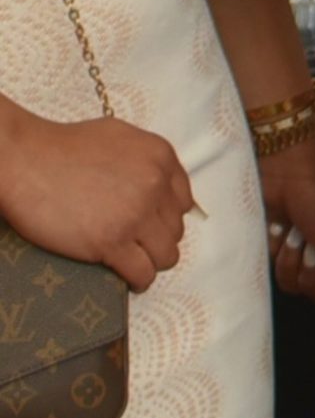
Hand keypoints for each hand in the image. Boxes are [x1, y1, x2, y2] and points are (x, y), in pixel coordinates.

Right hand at [0, 112, 194, 292]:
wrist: (28, 162)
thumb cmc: (64, 147)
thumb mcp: (120, 137)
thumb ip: (144, 159)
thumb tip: (155, 179)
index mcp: (161, 157)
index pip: (183, 201)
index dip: (167, 216)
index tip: (154, 225)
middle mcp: (155, 185)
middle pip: (175, 229)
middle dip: (159, 239)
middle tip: (139, 246)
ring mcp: (135, 215)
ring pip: (166, 254)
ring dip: (153, 261)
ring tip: (137, 264)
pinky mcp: (111, 242)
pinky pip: (142, 272)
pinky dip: (140, 280)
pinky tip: (131, 280)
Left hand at [260, 134, 314, 302]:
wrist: (287, 172)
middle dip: (310, 269)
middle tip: (313, 244)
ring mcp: (301, 251)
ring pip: (291, 284)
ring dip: (290, 259)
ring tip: (296, 233)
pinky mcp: (276, 247)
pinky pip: (271, 271)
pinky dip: (274, 252)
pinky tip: (282, 230)